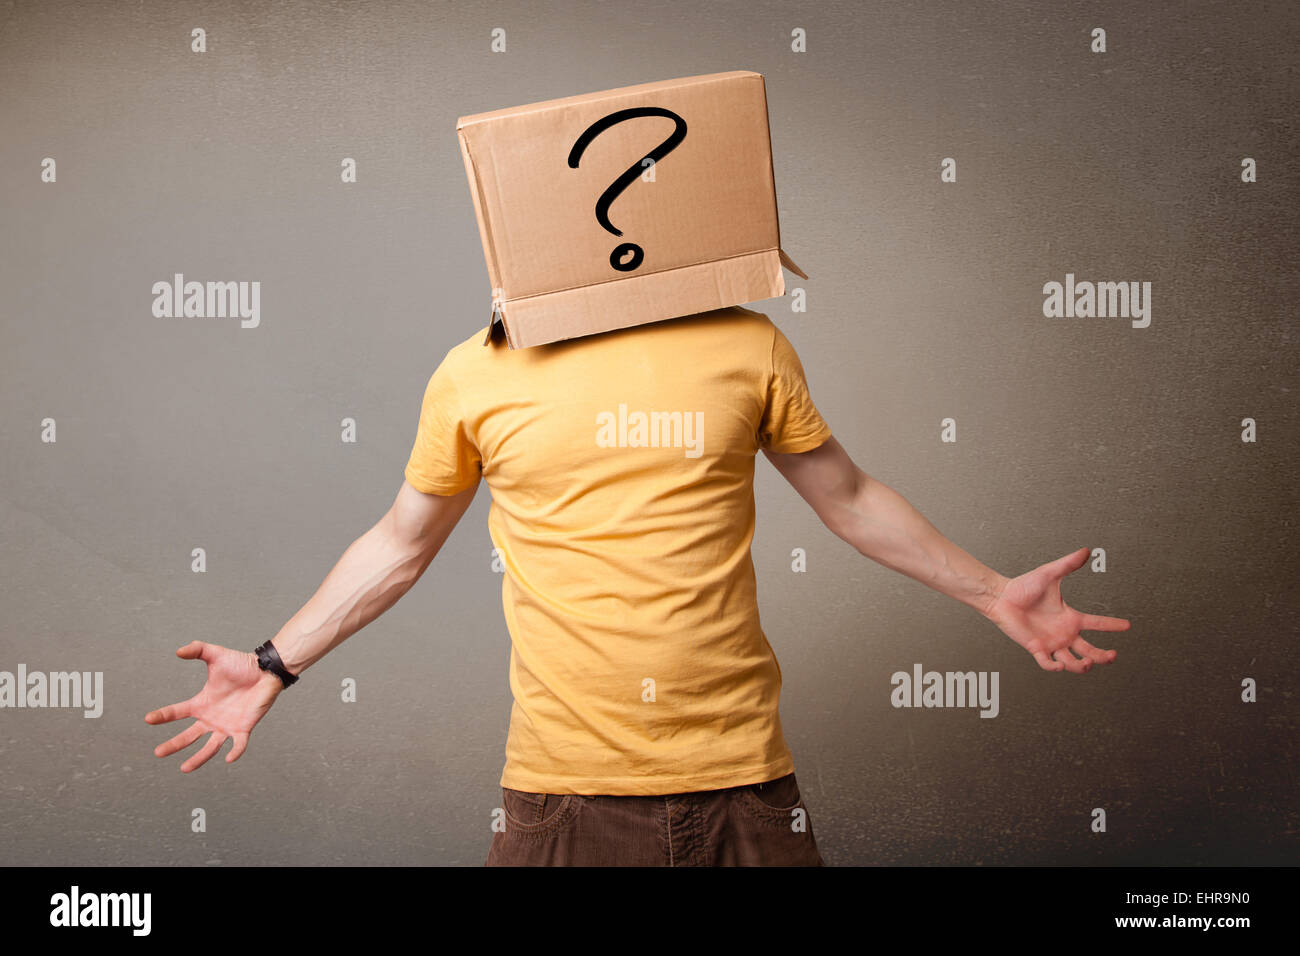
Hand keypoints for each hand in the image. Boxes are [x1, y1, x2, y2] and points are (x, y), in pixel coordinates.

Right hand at [145, 640, 283, 771]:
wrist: (266, 670)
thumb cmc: (242, 664)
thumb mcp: (216, 655)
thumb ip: (197, 650)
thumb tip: (178, 651)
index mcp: (202, 703)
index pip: (177, 712)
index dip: (163, 716)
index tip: (148, 719)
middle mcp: (211, 718)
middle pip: (188, 736)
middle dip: (173, 745)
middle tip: (157, 753)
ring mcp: (227, 725)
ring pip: (210, 747)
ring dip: (198, 758)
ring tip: (184, 769)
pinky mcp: (244, 728)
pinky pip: (239, 745)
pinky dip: (235, 752)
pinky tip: (228, 759)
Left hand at [984, 547, 1129, 673]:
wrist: (1001, 596)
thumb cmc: (1023, 586)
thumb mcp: (1049, 574)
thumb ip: (1068, 564)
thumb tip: (1085, 550)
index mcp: (1070, 618)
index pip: (1097, 623)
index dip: (1112, 624)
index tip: (1127, 625)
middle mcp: (1064, 633)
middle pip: (1089, 650)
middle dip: (1102, 656)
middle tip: (1112, 656)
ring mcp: (1051, 642)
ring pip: (1071, 662)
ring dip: (1082, 666)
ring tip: (1088, 663)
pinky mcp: (1036, 648)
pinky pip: (1047, 663)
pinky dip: (1054, 667)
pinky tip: (1059, 666)